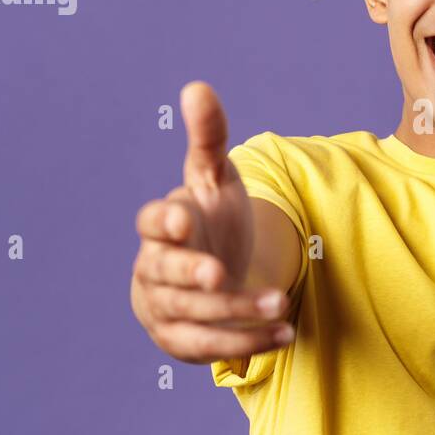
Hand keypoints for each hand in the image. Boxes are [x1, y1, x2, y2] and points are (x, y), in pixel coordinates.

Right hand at [129, 81, 293, 364]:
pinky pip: (210, 347)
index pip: (151, 223)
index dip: (163, 222)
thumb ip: (208, 136)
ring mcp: (164, 307)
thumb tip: (199, 87)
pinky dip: (247, 343)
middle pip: (166, 275)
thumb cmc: (210, 217)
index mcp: (162, 225)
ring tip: (279, 304)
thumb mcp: (216, 176)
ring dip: (235, 312)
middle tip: (221, 275)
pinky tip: (284, 333)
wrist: (210, 268)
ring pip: (192, 315)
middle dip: (194, 276)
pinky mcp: (182, 339)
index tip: (182, 221)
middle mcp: (155, 268)